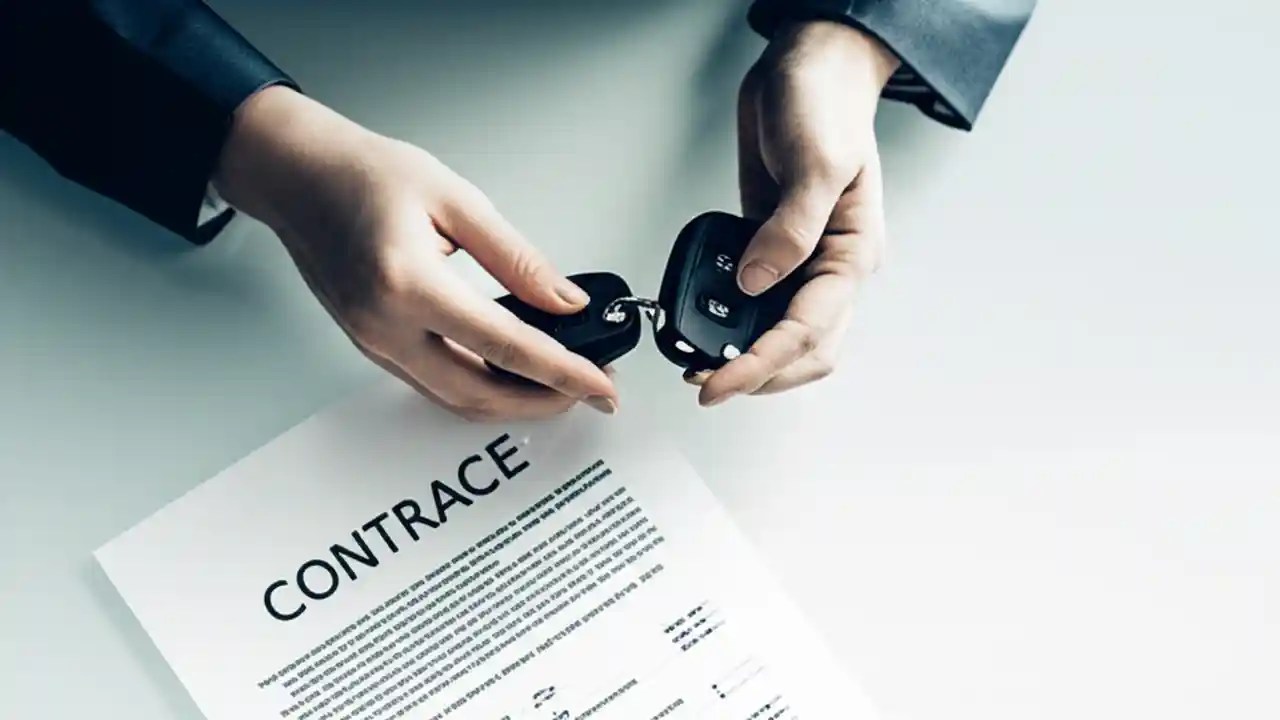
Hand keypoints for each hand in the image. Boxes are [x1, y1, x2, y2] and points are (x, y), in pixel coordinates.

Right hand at [214, 87, 617, 419]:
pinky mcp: (372, 346)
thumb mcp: (456, 200)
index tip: (603, 386)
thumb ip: (517, 259)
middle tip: (590, 390)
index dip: (564, 372)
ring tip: (560, 384)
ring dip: (513, 402)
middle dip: (544, 401)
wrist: (297, 176)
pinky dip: (480, 389)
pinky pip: (434, 385)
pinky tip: (511, 374)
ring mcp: (374, 343)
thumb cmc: (362, 174)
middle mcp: (385, 326)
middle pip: (481, 393)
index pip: (507, 346)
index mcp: (408, 284)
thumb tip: (565, 300)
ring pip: (455, 399)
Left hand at [691, 21, 899, 405]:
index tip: (719, 384)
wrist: (809, 65)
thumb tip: (756, 281)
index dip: (761, 364)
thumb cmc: (825, 104)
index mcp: (853, 254)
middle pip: (803, 350)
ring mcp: (801, 259)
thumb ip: (789, 229)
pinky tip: (704, 324)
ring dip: (746, 357)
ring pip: (781, 333)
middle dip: (758, 376)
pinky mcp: (771, 245)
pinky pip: (756, 302)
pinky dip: (732, 322)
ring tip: (700, 366)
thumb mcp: (814, 163)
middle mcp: (830, 265)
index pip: (808, 331)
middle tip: (707, 386)